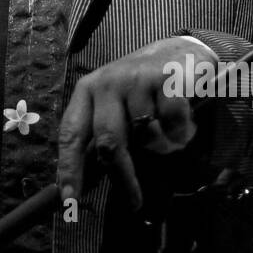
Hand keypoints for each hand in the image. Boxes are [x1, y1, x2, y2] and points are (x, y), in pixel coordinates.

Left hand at [56, 35, 216, 211]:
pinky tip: (183, 122)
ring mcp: (137, 80)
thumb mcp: (113, 106)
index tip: (69, 200)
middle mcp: (108, 84)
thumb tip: (83, 181)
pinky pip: (173, 127)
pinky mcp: (167, 80)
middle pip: (109, 141)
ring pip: (147, 137)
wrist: (180, 52)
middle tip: (134, 201)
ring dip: (162, 147)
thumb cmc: (141, 89)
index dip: (70, 169)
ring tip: (168, 133)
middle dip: (122, 176)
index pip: (71, 134)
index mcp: (87, 91)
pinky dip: (181, 134)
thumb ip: (99, 138)